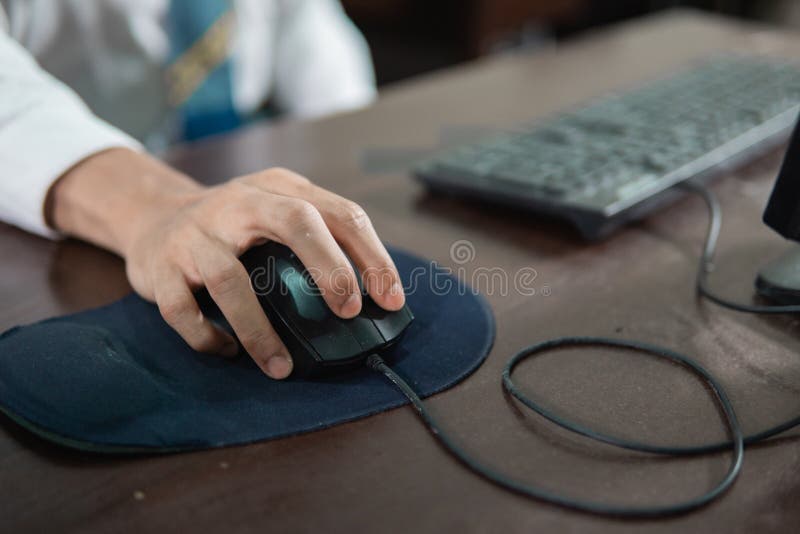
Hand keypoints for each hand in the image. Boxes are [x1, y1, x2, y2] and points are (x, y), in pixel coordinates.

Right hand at [49, 149, 404, 378]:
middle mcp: (240, 202)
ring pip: (231, 278)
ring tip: (281, 366)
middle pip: (296, 221)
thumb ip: (315, 242)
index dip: (372, 257)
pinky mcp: (160, 266)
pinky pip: (184, 310)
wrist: (151, 218)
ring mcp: (196, 233)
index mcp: (280, 189)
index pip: (341, 214)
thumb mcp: (274, 216)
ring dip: (259, 330)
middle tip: (349, 312)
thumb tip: (369, 301)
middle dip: (330, 268)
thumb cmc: (231, 228)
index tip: (391, 299)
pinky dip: (208, 337)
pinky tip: (227, 350)